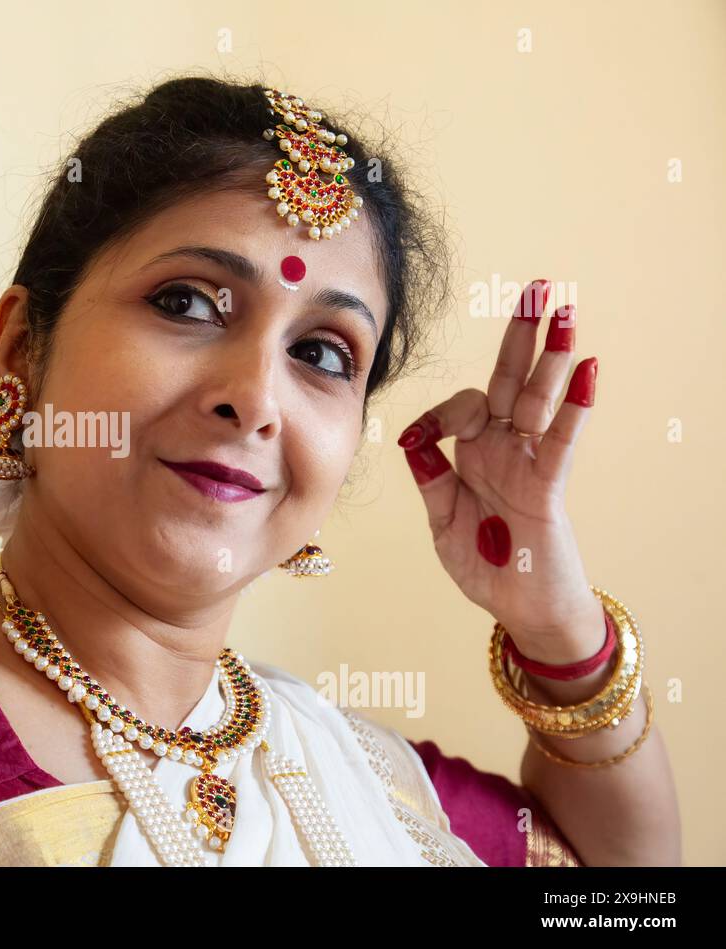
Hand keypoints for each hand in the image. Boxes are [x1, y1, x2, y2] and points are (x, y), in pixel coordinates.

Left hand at [397, 279, 605, 662]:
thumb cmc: (484, 565)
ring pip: (538, 400)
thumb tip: (413, 442)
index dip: (441, 415)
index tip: (424, 440)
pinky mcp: (549, 485)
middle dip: (522, 336)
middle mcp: (504, 449)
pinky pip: (561, 440)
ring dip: (551, 354)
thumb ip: (432, 482)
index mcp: (473, 454)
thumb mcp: (442, 522)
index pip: (460, 409)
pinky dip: (574, 405)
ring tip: (563, 309)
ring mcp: (529, 462)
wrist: (521, 610)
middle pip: (511, 382)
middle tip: (537, 288)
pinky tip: (586, 368)